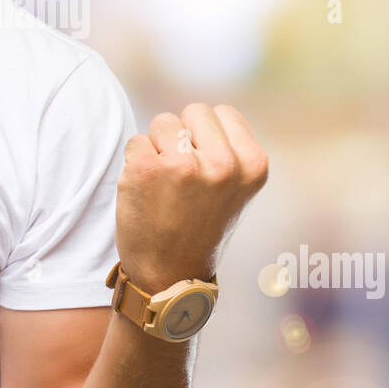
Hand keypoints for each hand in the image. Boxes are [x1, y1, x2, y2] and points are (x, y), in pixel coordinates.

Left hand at [115, 103, 267, 293]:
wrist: (169, 276)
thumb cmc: (199, 226)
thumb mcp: (233, 187)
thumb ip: (227, 147)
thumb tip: (201, 113)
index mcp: (253, 164)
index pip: (222, 113)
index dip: (207, 136)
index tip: (205, 170)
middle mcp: (224, 164)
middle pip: (193, 111)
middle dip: (183, 136)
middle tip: (183, 179)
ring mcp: (184, 165)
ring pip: (162, 122)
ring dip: (158, 148)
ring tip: (165, 187)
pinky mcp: (147, 169)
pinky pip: (136, 142)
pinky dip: (135, 163)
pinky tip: (146, 193)